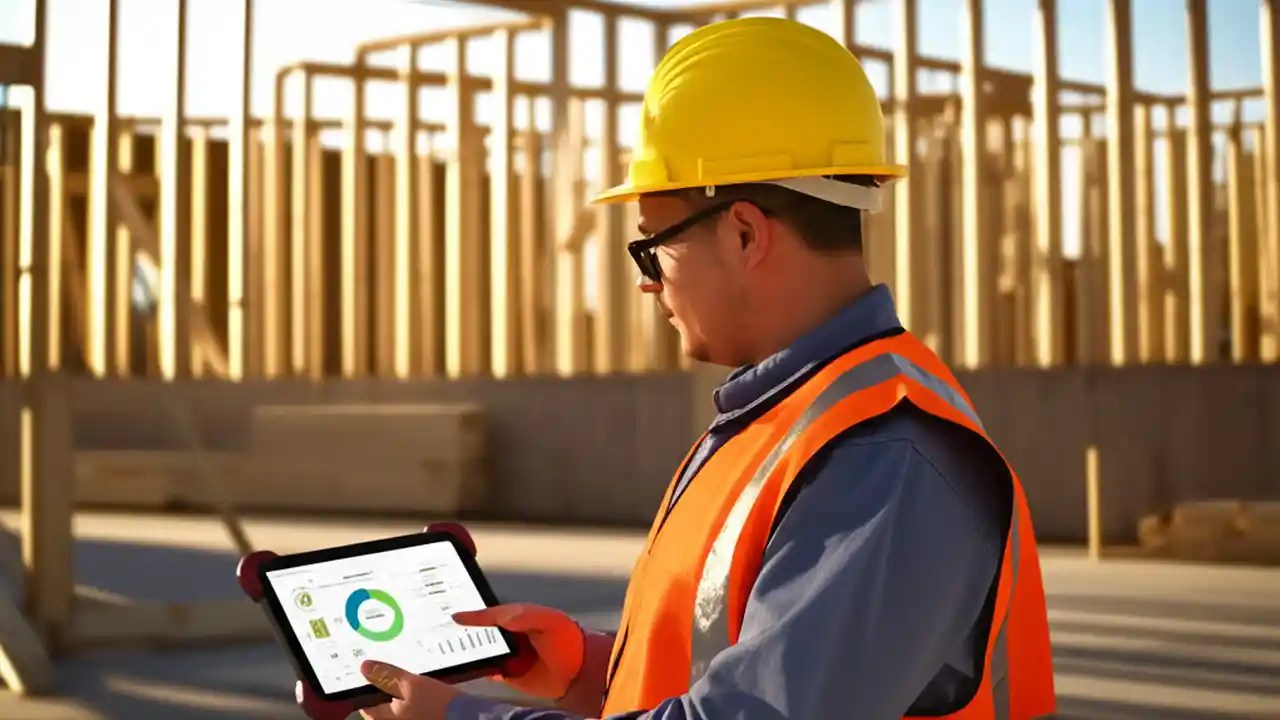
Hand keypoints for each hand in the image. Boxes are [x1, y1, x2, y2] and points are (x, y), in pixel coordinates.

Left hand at [357, 659, 458, 719]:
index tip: (373, 668)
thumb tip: (364, 666)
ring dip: (397, 690)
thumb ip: (386, 675)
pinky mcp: (420, 718)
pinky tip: (417, 685)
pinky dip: (409, 697)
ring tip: (404, 672)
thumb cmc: (433, 703)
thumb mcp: (409, 684)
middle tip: (389, 665)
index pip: (365, 702)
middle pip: (380, 703)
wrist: (464, 717)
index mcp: (382, 719)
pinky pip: (407, 708)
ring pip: (395, 705)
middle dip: (384, 685)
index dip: (367, 684)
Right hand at [452, 604, 584, 699]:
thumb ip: (527, 616)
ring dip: (465, 650)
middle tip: (441, 629)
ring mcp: (506, 654)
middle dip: (462, 630)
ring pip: (479, 650)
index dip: (473, 615)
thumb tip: (503, 615)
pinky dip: (474, 669)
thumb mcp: (550, 621)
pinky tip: (461, 668)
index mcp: (518, 616)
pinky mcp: (506, 674)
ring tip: (444, 648)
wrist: (580, 673)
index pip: (490, 614)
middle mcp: (509, 634)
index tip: (455, 616)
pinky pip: (485, 670)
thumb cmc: (569, 641)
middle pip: (479, 631)